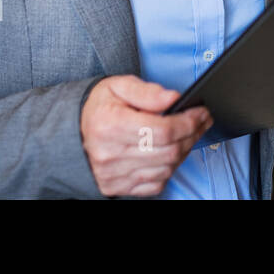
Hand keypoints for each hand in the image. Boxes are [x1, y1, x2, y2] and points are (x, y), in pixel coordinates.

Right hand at [80, 75, 212, 196]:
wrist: (72, 132)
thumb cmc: (99, 106)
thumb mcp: (118, 86)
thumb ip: (147, 91)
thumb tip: (174, 98)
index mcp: (111, 125)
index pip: (163, 130)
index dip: (189, 122)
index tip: (201, 112)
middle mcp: (110, 154)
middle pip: (168, 151)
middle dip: (192, 135)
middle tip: (202, 122)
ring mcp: (113, 175)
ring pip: (165, 169)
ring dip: (183, 152)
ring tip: (188, 135)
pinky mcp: (115, 188)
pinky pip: (154, 185)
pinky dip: (168, 170)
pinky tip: (170, 153)